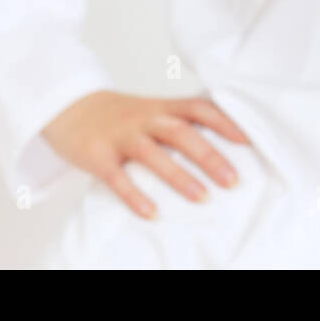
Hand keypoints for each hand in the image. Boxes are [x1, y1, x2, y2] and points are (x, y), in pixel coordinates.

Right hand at [42, 91, 251, 219]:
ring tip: (202, 198)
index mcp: (163, 107)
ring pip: (153, 154)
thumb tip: (228, 138)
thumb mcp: (154, 109)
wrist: (70, 106)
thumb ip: (184, 120)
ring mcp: (121, 136)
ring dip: (179, 176)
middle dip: (209, 156)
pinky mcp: (98, 156)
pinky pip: (117, 178)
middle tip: (233, 181)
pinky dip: (135, 195)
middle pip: (181, 133)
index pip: (199, 109)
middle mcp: (145, 118)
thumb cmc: (123, 115)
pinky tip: (152, 213)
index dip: (226, 123)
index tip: (250, 141)